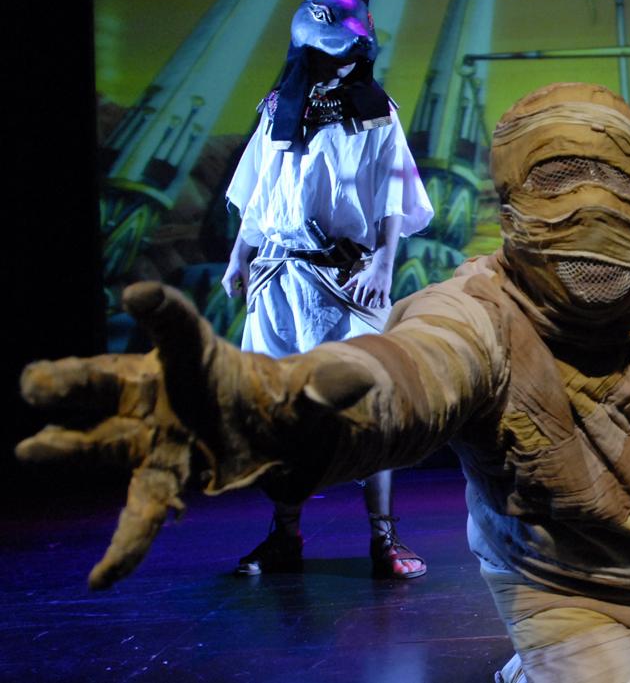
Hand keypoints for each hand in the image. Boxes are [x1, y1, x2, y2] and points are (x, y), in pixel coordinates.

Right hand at [17, 283, 374, 588]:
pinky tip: (105, 577)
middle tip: (35, 383)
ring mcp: (155, 435)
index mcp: (199, 355)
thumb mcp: (314, 391)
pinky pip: (140, 508)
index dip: (159, 310)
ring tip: (29, 449)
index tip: (138, 294)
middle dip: (73, 381)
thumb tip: (355, 382)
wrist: (286, 435)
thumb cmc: (291, 398)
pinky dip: (128, 542)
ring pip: (103, 441)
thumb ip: (327, 390)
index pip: (176, 327)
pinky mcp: (164, 475)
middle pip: (110, 380)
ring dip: (67, 447)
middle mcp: (162, 391)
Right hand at [221, 256, 249, 297]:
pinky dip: (235, 289)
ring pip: (230, 293)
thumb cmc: (242, 266)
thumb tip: (246, 293)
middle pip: (230, 294)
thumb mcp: (245, 275)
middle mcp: (224, 282)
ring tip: (242, 284)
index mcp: (228, 280)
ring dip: (237, 291)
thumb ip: (245, 284)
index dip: (238, 294)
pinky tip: (239, 283)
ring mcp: (224, 282)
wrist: (236, 259)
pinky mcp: (225, 282)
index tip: (243, 288)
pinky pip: (230, 290)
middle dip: (238, 293)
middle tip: (243, 286)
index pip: (231, 293)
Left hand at [343, 258, 392, 308]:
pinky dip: (381, 305)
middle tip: (368, 301)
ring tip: (374, 303)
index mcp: (361, 285)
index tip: (361, 300)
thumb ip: (349, 284)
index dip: (358, 302)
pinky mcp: (385, 290)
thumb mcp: (358, 277)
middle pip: (364, 303)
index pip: (356, 299)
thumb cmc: (368, 273)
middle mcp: (368, 287)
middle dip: (365, 304)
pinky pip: (382, 303)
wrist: (381, 266)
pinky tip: (381, 302)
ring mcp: (377, 289)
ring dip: (372, 306)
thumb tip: (341, 289)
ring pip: (372, 305)